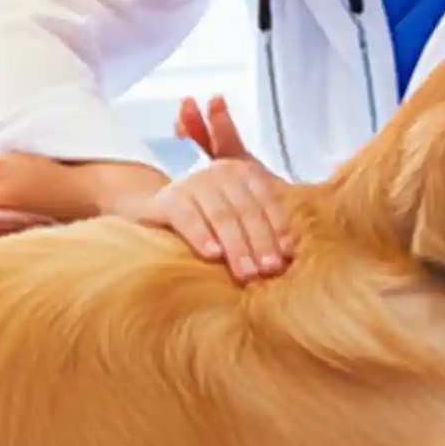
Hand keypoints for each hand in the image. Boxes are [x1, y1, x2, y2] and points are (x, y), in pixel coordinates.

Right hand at [143, 95, 294, 282]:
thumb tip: (289, 255)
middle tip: (268, 270)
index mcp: (245, 173)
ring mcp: (194, 182)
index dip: (278, 228)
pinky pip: (187, 217)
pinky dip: (201, 235)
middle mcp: (221, 172)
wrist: (155, 205)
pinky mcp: (169, 198)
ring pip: (221, 215)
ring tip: (246, 273)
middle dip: (260, 242)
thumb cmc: (208, 213)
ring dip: (237, 246)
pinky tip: (212, 255)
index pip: (267, 201)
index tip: (286, 256)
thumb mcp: (237, 211)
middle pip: (247, 210)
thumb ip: (261, 222)